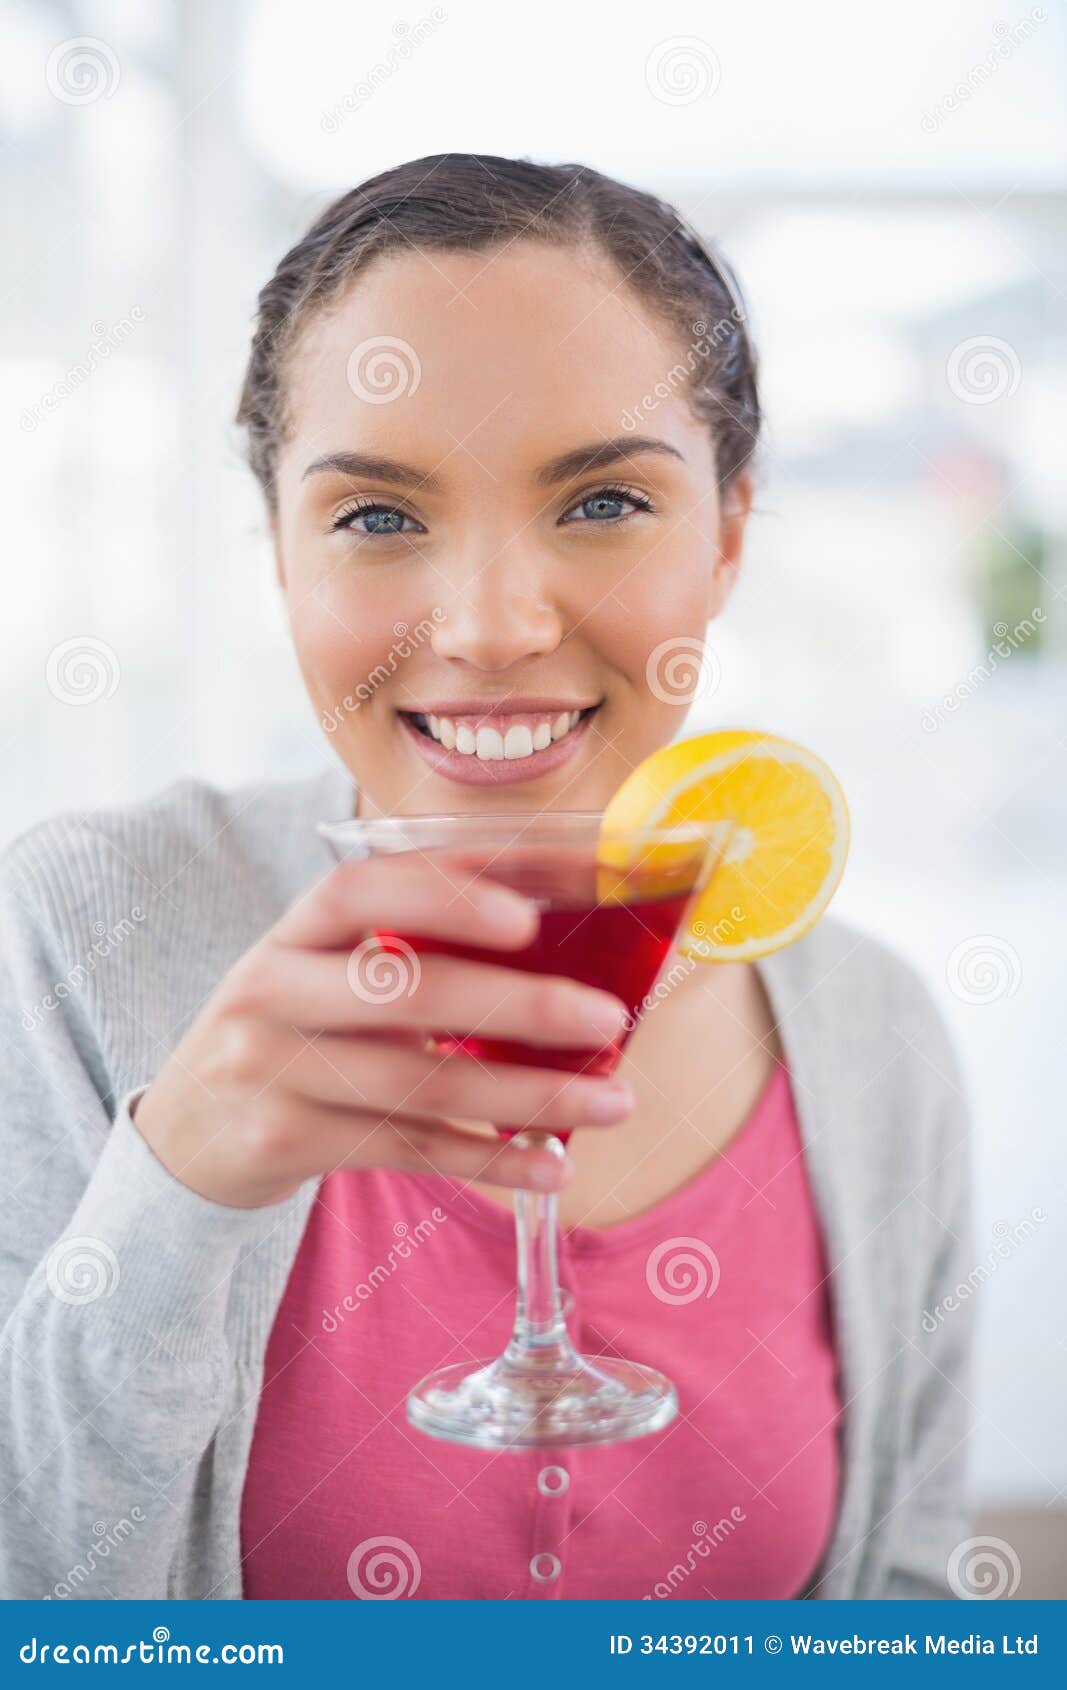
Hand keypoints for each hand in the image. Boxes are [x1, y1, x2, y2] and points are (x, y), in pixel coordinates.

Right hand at [132, 851, 633, 1208]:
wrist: (184, 1134)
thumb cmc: (290, 1033)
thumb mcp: (321, 971)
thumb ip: (410, 949)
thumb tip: (566, 934)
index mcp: (293, 930)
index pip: (364, 890)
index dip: (446, 895)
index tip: (531, 912)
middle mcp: (273, 990)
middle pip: (405, 990)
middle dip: (519, 1004)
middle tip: (609, 1017)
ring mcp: (273, 1069)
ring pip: (420, 1082)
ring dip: (529, 1096)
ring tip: (614, 1101)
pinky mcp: (285, 1141)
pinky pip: (408, 1150)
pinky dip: (490, 1161)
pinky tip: (554, 1168)